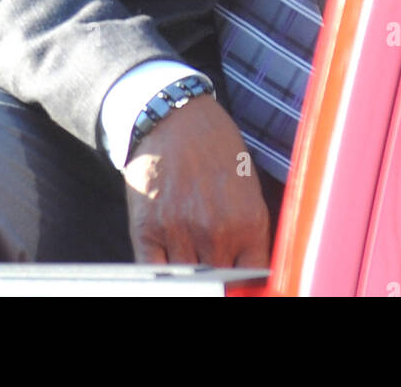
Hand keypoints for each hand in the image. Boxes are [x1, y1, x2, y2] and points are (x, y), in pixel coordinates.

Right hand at [122, 95, 270, 266]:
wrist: (175, 116)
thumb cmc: (215, 146)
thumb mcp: (248, 184)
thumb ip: (249, 229)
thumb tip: (249, 268)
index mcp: (249, 220)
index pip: (253, 278)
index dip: (245, 283)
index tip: (238, 279)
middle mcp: (216, 231)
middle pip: (219, 283)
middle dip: (218, 274)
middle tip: (213, 259)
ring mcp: (180, 232)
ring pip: (187, 281)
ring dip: (190, 273)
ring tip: (191, 252)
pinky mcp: (147, 229)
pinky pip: (154, 272)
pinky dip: (162, 275)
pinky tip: (169, 264)